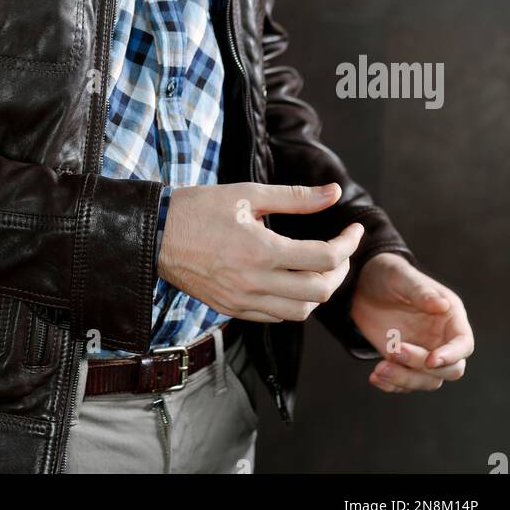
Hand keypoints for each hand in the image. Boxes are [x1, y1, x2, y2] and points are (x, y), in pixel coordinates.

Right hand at [159, 180, 363, 321]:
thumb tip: (334, 192)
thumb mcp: (248, 193)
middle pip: (319, 291)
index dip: (348, 245)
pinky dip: (294, 303)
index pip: (324, 258)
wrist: (156, 235)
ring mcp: (243, 301)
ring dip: (319, 292)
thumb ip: (295, 197)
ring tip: (321, 268)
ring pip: (301, 311)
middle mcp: (255, 282)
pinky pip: (276, 317)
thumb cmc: (199, 208)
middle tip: (341, 252)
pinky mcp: (232, 310)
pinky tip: (293, 281)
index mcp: (261, 250)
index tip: (354, 231)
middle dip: (340, 271)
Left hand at [349, 253, 473, 393]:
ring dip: (405, 379)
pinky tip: (376, 377)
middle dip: (423, 366)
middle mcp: (442, 338)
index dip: (452, 355)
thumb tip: (443, 305)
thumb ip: (420, 291)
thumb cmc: (387, 274)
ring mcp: (425, 352)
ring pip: (428, 380)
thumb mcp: (400, 277)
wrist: (362, 286)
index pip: (464, 343)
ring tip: (379, 369)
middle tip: (394, 350)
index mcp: (450, 316)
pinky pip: (406, 383)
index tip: (431, 360)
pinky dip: (392, 384)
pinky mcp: (405, 363)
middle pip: (450, 369)